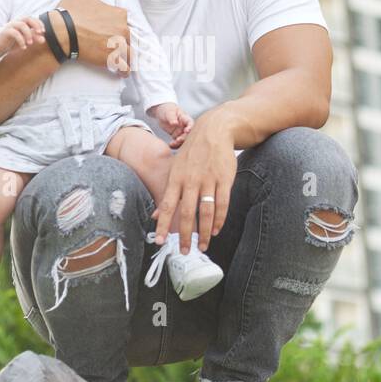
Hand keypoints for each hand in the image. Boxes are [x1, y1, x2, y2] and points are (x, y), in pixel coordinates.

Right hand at [0, 17, 44, 61]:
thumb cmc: (13, 40)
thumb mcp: (25, 39)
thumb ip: (34, 38)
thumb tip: (44, 40)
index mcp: (22, 22)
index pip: (32, 18)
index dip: (39, 23)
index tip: (43, 32)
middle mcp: (16, 22)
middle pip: (27, 18)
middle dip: (35, 24)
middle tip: (39, 33)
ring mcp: (10, 26)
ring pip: (21, 25)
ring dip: (28, 34)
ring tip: (30, 43)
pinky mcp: (5, 32)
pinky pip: (14, 33)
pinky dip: (21, 40)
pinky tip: (24, 47)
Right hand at [57, 0, 130, 71]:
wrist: (62, 33)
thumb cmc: (70, 11)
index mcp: (119, 13)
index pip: (125, 21)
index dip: (118, 26)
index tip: (110, 31)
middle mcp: (123, 29)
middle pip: (128, 37)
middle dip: (121, 41)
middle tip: (111, 46)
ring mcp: (119, 45)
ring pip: (129, 53)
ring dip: (126, 56)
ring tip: (120, 60)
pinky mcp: (112, 59)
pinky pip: (125, 67)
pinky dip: (124, 70)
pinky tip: (121, 72)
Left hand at [147, 103, 193, 145]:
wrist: (161, 112)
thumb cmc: (167, 109)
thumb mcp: (169, 112)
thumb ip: (172, 117)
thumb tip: (175, 123)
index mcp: (185, 118)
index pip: (190, 123)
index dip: (190, 127)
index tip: (187, 131)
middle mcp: (184, 126)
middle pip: (188, 133)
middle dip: (184, 138)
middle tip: (178, 140)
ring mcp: (180, 131)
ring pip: (183, 139)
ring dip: (179, 143)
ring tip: (172, 144)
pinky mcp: (176, 135)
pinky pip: (177, 142)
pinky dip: (175, 145)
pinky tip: (170, 145)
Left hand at [151, 110, 237, 251]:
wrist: (214, 130)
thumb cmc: (192, 153)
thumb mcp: (175, 169)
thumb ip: (168, 193)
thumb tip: (156, 215)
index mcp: (176, 178)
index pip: (167, 205)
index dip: (162, 224)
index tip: (158, 241)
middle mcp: (191, 180)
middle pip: (186, 213)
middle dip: (184, 235)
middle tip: (184, 251)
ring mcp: (209, 180)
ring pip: (206, 212)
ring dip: (205, 232)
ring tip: (203, 246)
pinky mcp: (224, 179)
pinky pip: (223, 204)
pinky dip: (219, 220)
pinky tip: (216, 230)